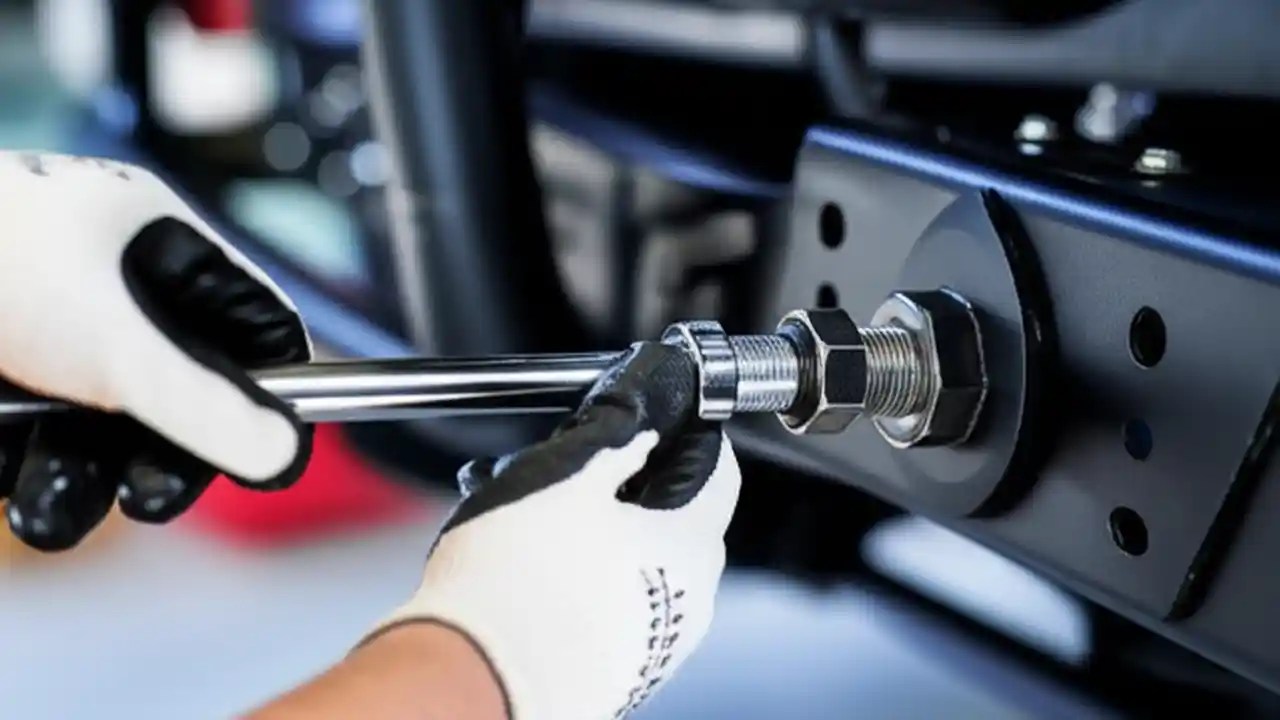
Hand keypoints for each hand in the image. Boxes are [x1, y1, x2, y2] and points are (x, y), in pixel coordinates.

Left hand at [0, 152, 311, 549]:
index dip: (272, 390)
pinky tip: (1, 468)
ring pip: (104, 430)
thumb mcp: (110, 346)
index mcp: (153, 247)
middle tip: (149, 492)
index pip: (253, 325)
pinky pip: (38, 443)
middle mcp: (106, 289)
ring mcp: (46, 335)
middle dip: (158, 455)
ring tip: (46, 508)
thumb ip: (204, 405)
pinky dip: (21, 470)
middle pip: (181, 394)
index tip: (269, 453)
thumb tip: (285, 453)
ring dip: (80, 480)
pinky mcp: (1, 381)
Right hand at [368, 342, 740, 719]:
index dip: (683, 429)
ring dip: (599, 531)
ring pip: (640, 562)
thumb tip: (638, 416)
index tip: (651, 415)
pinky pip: (614, 606)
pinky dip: (583, 577)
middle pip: (676, 515)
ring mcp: (654, 643)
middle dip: (626, 481)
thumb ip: (615, 435)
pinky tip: (530, 566)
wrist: (476, 683)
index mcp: (693, 543)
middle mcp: (690, 601)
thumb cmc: (515, 585)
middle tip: (573, 465)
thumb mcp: (565, 475)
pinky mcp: (616, 672)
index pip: (718, 464)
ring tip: (531, 515)